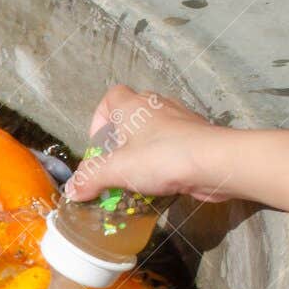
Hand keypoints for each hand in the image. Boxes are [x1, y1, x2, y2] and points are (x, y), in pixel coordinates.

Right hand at [65, 85, 229, 203]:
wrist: (216, 162)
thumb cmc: (161, 157)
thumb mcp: (116, 170)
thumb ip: (90, 178)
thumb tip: (71, 191)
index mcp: (133, 105)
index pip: (111, 97)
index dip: (100, 119)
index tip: (100, 146)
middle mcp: (157, 105)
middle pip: (132, 114)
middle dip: (121, 139)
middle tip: (118, 163)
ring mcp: (181, 118)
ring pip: (155, 129)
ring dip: (144, 149)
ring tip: (140, 174)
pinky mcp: (198, 135)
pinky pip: (174, 143)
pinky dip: (166, 158)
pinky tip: (165, 178)